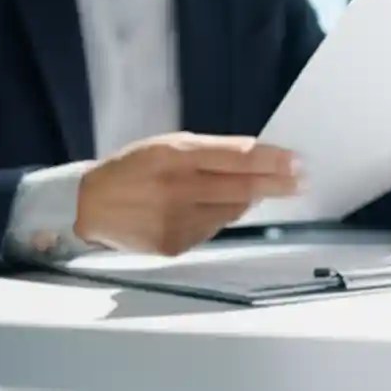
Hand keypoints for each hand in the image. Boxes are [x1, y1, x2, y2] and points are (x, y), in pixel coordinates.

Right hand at [74, 133, 300, 255]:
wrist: (90, 206)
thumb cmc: (132, 169)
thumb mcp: (166, 146)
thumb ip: (210, 152)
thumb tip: (256, 157)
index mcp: (175, 155)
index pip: (236, 157)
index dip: (271, 160)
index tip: (296, 161)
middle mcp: (178, 188)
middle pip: (241, 187)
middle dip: (277, 183)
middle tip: (301, 180)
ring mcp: (177, 220)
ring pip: (232, 211)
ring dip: (249, 200)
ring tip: (256, 190)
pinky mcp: (175, 245)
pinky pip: (213, 228)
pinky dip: (221, 216)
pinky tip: (210, 207)